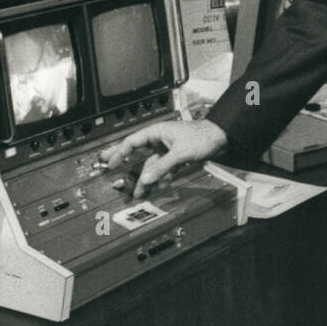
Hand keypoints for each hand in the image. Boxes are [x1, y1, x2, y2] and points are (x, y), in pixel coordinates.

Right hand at [103, 119, 228, 198]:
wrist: (221, 138)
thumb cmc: (201, 138)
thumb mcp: (179, 153)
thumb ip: (161, 167)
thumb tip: (145, 179)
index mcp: (156, 132)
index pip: (132, 142)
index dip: (119, 153)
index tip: (110, 164)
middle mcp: (159, 139)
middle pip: (136, 151)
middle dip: (122, 159)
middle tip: (105, 163)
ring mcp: (167, 149)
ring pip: (151, 165)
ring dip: (145, 179)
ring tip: (137, 193)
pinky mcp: (175, 157)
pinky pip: (162, 169)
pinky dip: (159, 179)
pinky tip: (157, 188)